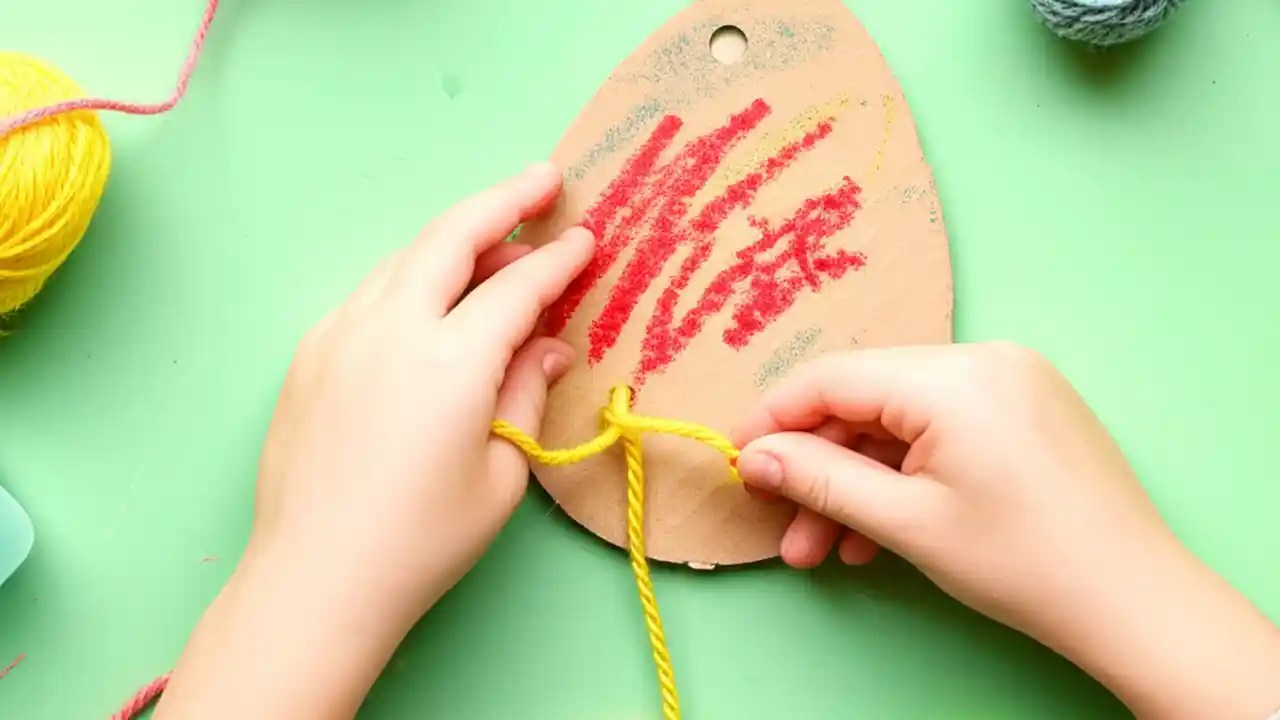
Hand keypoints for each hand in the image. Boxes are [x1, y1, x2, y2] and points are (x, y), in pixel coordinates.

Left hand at [157, 164, 594, 719]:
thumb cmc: (422, 542)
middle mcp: (391, 329)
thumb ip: (525, 394)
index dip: (557, 259)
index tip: (586, 237)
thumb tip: (547, 346)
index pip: (517, 287)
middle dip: (504, 201)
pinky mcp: (309, 353)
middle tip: (545, 180)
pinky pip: (371, 293)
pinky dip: (412, 278)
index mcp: (451, 361)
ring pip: (405, 258)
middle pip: (451, 237)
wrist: (315, 579)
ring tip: (496, 241)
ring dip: (454, 239)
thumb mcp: (501, 474)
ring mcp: (340, 334)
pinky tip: (431, 300)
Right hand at [732, 343, 1279, 719]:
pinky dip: (901, 477)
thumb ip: (820, 479)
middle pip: (866, 399)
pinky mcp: (1023, 411)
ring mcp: (1010, 383)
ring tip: (823, 549)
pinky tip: (873, 534)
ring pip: (899, 422)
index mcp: (956, 376)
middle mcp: (983, 361)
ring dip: (855, 482)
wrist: (1135, 602)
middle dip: (818, 466)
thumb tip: (753, 458)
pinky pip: (938, 432)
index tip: (735, 457)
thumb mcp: (906, 522)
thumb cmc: (1022, 562)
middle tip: (782, 522)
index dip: (775, 417)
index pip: (835, 377)